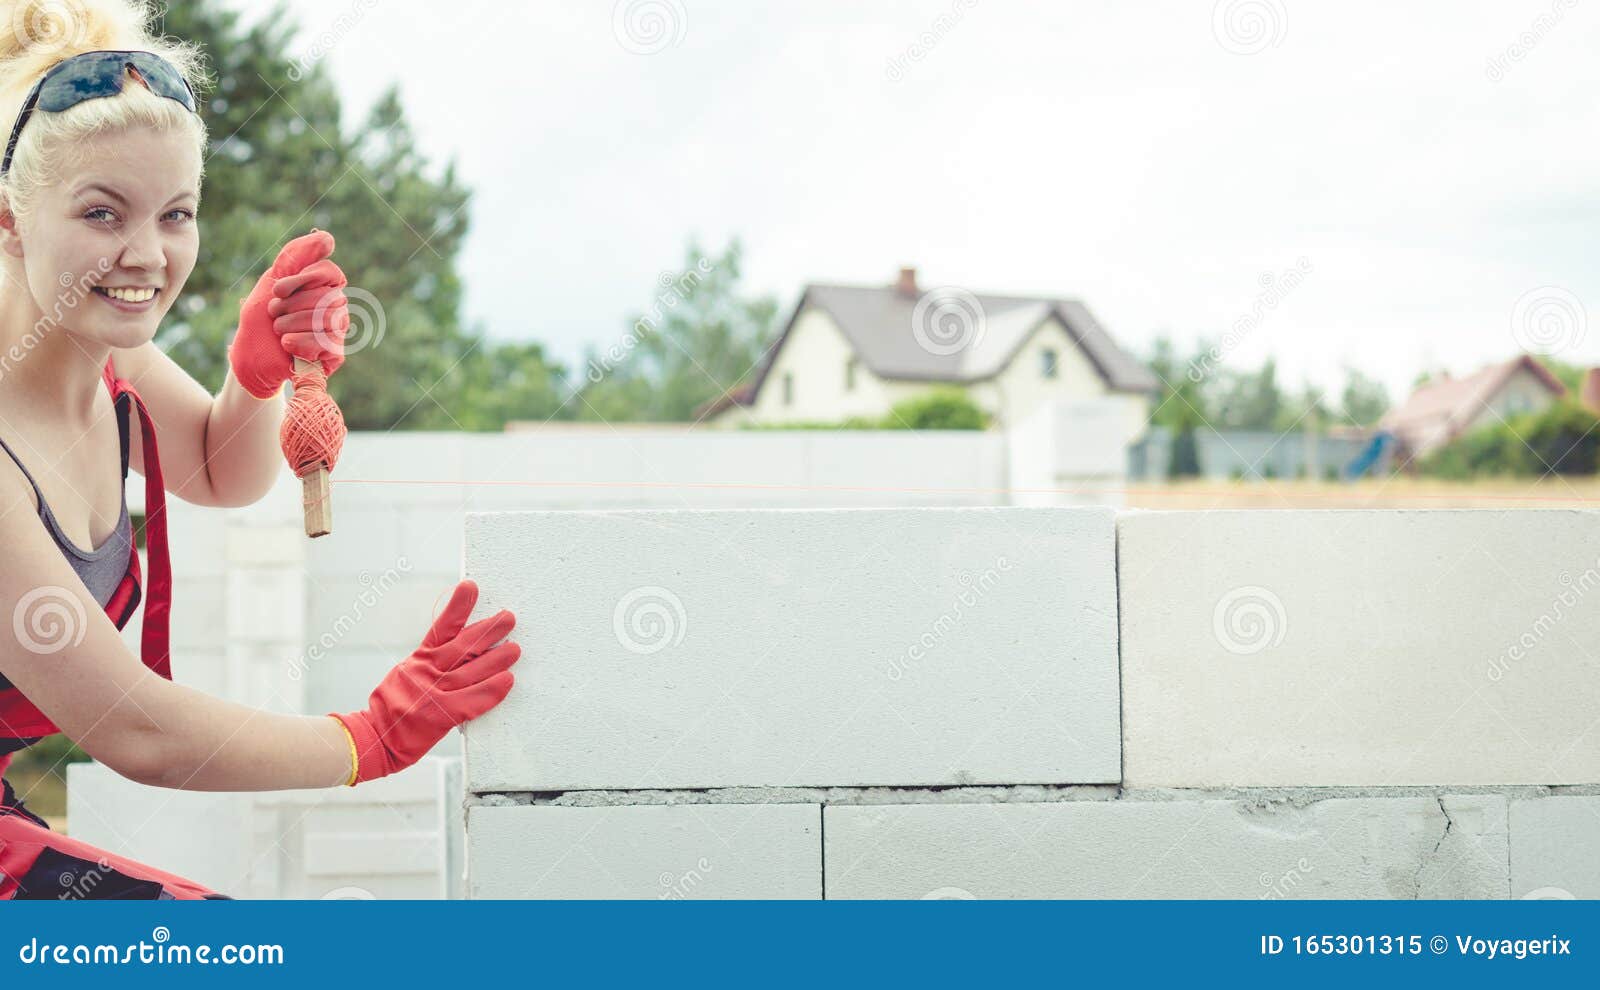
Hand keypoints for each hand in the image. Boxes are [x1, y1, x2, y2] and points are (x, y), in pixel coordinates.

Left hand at [228, 228, 350, 398]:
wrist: (250, 355)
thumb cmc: (261, 317)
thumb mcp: (272, 280)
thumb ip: (297, 256)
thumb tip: (328, 239)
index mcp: (325, 285)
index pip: (329, 272)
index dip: (301, 281)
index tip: (278, 291)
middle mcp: (337, 305)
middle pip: (326, 296)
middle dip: (290, 306)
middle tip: (275, 314)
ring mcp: (338, 330)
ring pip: (326, 319)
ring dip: (291, 325)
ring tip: (279, 331)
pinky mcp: (335, 353)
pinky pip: (326, 342)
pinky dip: (299, 343)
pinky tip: (287, 346)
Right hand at [329, 580, 519, 783]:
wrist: (375, 738)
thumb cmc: (392, 706)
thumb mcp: (406, 673)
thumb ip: (431, 660)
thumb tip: (461, 646)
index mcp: (419, 659)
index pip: (442, 627)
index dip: (458, 606)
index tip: (471, 587)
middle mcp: (427, 672)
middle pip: (464, 646)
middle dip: (489, 630)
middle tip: (508, 618)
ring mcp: (434, 694)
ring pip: (473, 671)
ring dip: (497, 659)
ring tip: (514, 648)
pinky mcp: (442, 716)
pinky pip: (474, 700)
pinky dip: (492, 690)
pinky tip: (507, 680)